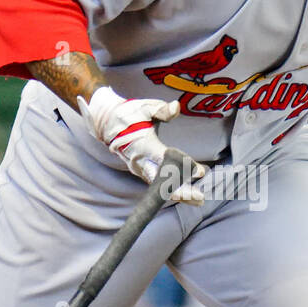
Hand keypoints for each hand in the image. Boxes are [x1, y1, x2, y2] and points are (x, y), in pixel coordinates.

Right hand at [77, 86, 207, 204]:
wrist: (107, 123)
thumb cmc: (130, 114)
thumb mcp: (145, 107)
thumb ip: (162, 110)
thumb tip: (177, 107)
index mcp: (142, 145)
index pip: (166, 160)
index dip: (183, 166)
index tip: (200, 171)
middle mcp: (140, 161)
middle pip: (161, 181)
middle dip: (180, 191)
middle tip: (199, 197)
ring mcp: (140, 169)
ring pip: (159, 187)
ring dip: (178, 194)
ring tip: (198, 200)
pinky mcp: (142, 171)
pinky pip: (157, 184)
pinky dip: (171, 189)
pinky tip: (187, 194)